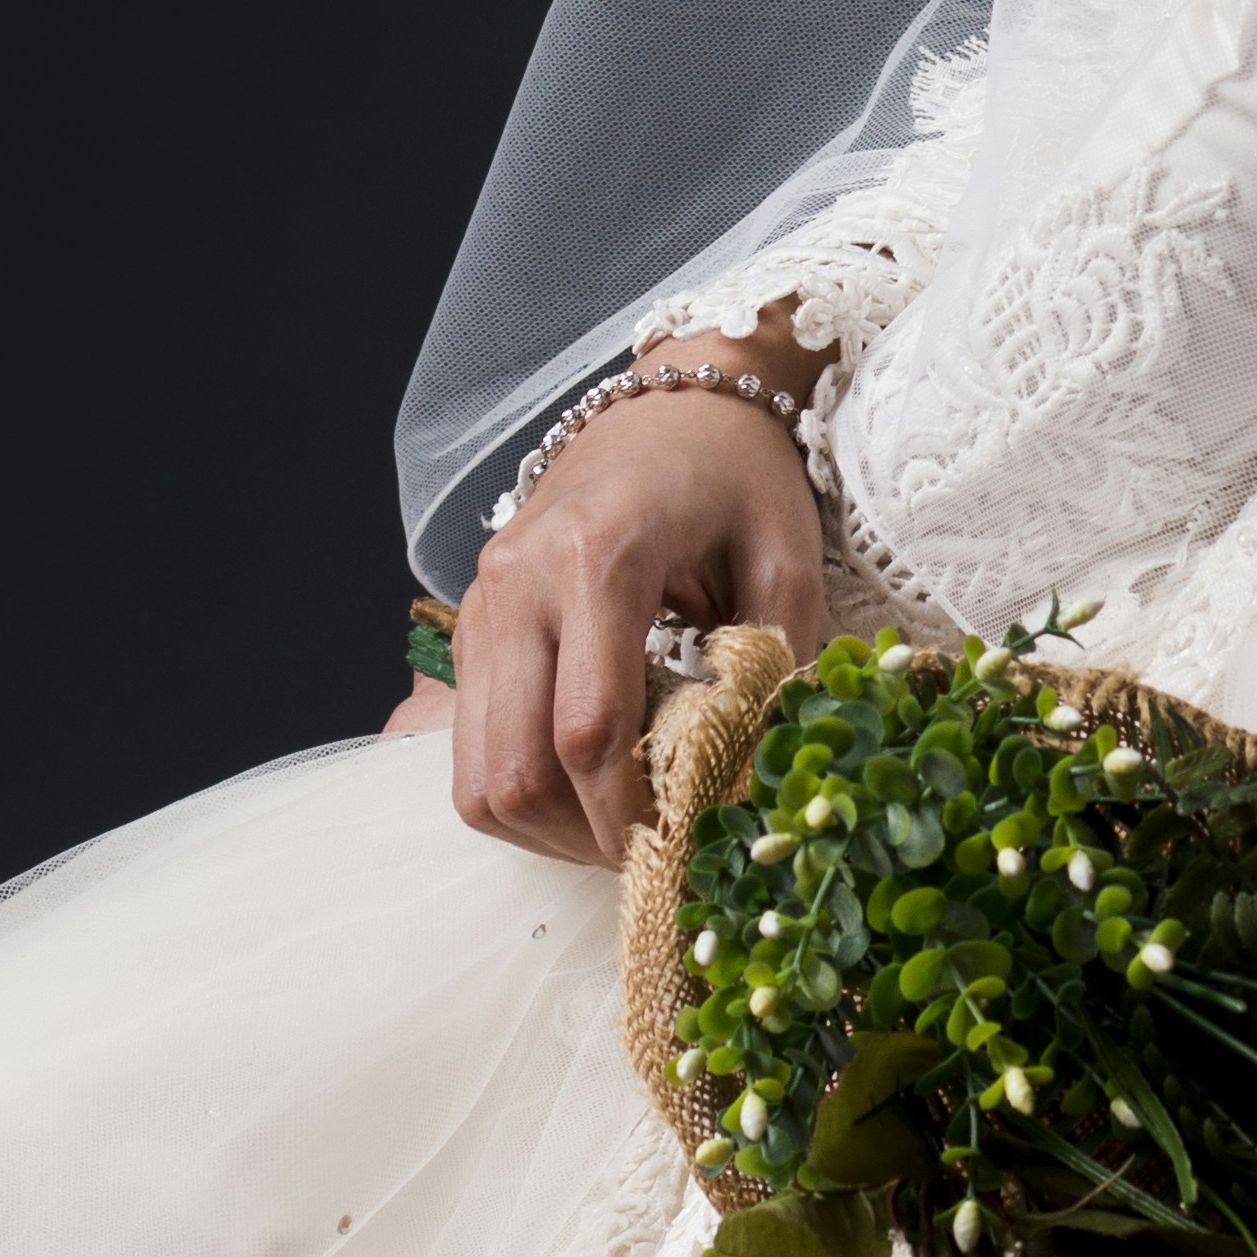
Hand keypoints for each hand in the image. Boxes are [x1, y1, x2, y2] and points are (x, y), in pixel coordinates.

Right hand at [443, 340, 829, 870]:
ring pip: (478, 776)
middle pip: (516, 770)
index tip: (686, 851)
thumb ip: (777, 666)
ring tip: (622, 828)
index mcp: (598, 557)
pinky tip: (586, 787)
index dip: (632, 817)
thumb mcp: (786, 557)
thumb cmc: (738, 473)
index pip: (589, 732)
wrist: (673, 400)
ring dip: (547, 828)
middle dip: (586, 840)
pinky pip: (469, 749)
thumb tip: (758, 780)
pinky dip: (521, 792)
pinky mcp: (472, 624)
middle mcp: (519, 583)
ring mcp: (482, 605)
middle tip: (656, 856)